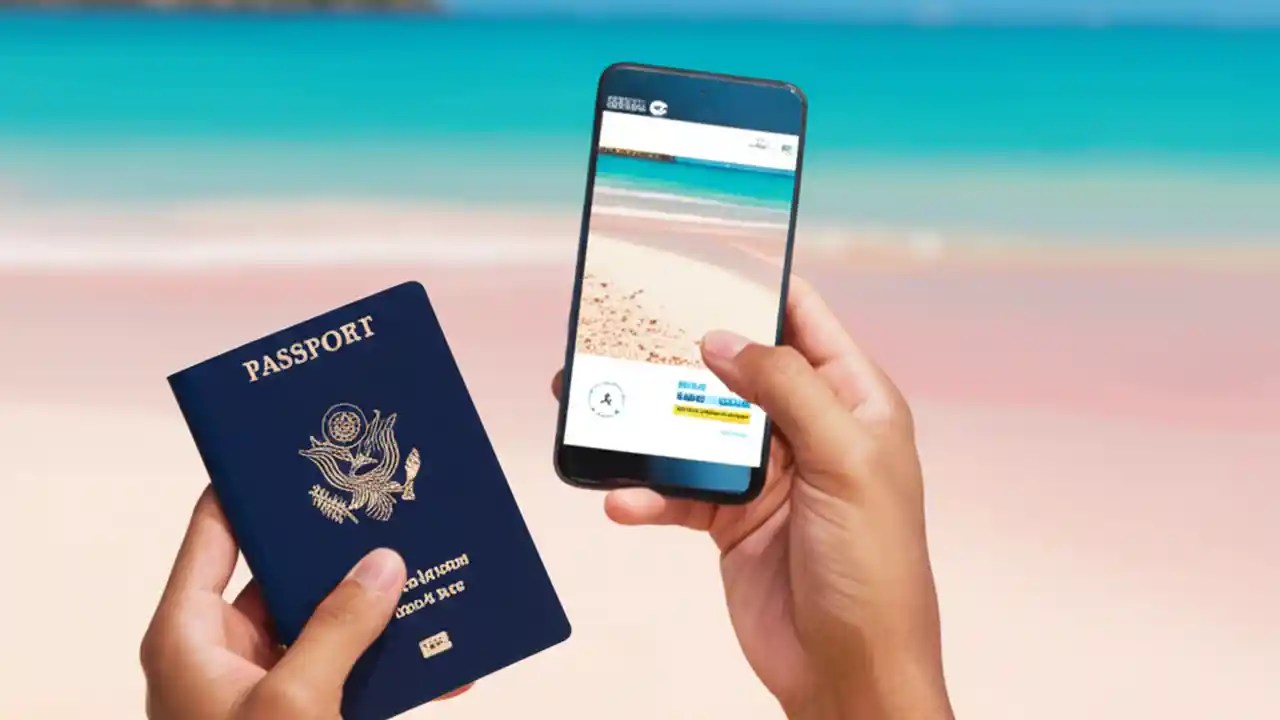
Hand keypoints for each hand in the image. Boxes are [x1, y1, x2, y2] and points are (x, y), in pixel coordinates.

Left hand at [141, 489, 468, 718]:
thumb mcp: (293, 704)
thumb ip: (340, 628)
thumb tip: (383, 566)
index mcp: (190, 633)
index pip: (216, 530)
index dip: (254, 485)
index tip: (304, 447)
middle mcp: (225, 650)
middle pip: (285, 572)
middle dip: (343, 546)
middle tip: (391, 506)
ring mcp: (267, 686)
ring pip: (328, 622)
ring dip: (381, 607)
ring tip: (432, 575)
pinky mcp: (304, 717)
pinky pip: (352, 673)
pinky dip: (394, 666)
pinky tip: (443, 659)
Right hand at [553, 277, 952, 719]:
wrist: (848, 670)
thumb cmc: (876, 569)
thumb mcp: (845, 461)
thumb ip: (786, 390)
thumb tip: (722, 338)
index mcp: (852, 401)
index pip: (803, 319)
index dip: (758, 285)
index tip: (702, 258)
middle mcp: (807, 429)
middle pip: (734, 368)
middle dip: (682, 352)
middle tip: (626, 330)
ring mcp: (766, 474)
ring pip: (695, 426)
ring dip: (648, 422)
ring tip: (595, 407)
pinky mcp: (729, 518)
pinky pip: (677, 490)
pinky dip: (647, 493)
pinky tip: (623, 500)